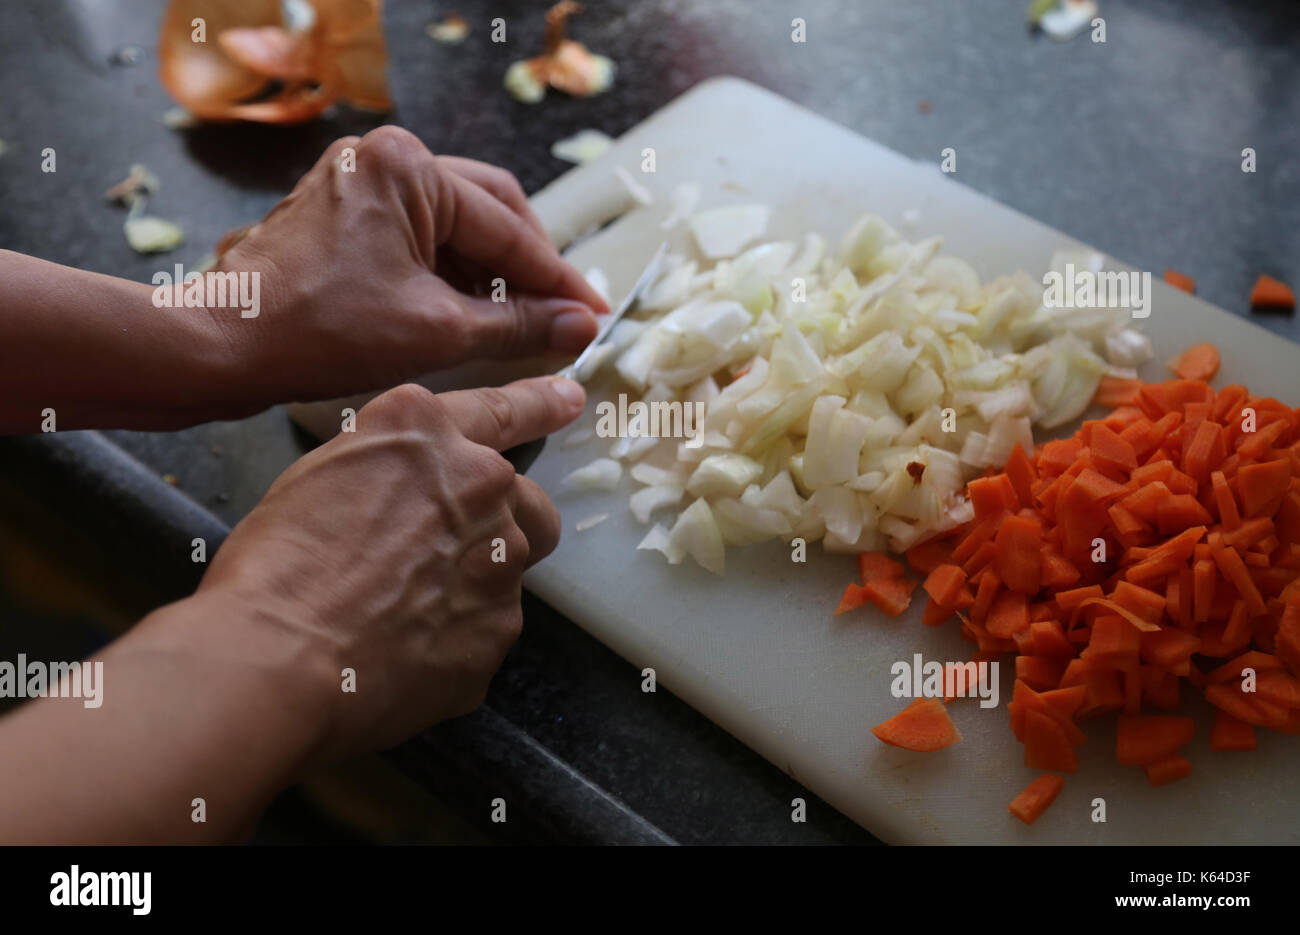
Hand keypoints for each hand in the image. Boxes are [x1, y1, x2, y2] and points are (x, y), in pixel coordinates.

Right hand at [196, 376, 584, 755]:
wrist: (275, 662)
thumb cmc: (272, 569)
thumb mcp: (317, 479)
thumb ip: (387, 471)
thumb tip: (405, 497)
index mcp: (425, 433)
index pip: (500, 407)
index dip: (537, 404)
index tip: (569, 399)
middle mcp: (479, 483)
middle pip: (521, 499)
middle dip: (495, 523)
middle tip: (436, 559)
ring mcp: (500, 558)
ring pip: (506, 567)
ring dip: (469, 585)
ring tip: (397, 617)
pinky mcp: (502, 627)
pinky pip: (486, 628)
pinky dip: (455, 640)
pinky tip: (401, 656)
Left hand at [207, 126, 606, 406]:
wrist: (224, 346)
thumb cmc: (317, 332)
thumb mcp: (436, 331)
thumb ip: (517, 324)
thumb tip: (578, 326)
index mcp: (407, 168)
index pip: (507, 228)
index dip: (556, 280)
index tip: (592, 315)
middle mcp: (382, 159)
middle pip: (488, 210)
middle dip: (526, 268)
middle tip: (562, 317)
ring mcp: (359, 183)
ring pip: (454, 225)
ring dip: (490, 274)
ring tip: (522, 324)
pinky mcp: (344, 213)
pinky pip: (418, 236)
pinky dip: (450, 275)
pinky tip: (473, 314)